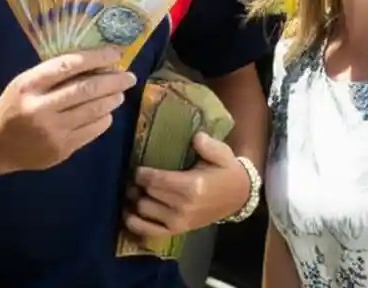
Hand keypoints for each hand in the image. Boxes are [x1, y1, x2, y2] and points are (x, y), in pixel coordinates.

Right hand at [0, 46, 136, 171]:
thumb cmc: (14, 105)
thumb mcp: (25, 83)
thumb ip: (54, 74)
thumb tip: (97, 64)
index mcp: (29, 85)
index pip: (69, 65)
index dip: (96, 57)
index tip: (115, 54)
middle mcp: (40, 108)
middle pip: (86, 89)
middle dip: (113, 80)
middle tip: (129, 76)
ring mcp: (52, 132)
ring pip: (93, 111)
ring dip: (112, 99)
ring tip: (120, 93)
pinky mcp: (61, 150)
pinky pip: (91, 131)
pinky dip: (104, 119)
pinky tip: (106, 112)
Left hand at [122, 131, 250, 238]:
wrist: (238, 198)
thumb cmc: (227, 173)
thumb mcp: (222, 154)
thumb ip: (208, 145)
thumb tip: (196, 137)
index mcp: (192, 186)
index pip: (155, 179)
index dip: (141, 173)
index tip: (138, 167)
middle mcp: (183, 206)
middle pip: (147, 193)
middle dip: (137, 184)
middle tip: (134, 177)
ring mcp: (179, 222)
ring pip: (143, 210)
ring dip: (135, 200)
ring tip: (134, 191)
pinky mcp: (178, 231)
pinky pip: (149, 231)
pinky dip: (135, 224)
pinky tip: (128, 214)